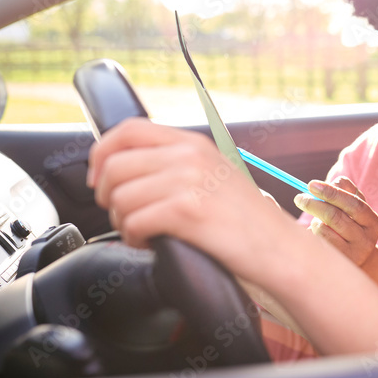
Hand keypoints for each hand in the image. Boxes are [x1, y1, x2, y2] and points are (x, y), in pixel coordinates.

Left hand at [87, 117, 291, 282]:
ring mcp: (190, 181)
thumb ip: (177, 163)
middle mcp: (190, 156)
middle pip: (115, 166)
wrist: (278, 248)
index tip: (99, 179)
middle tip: (124, 215)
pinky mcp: (188, 211)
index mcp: (193, 143)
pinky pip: (133, 222)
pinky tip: (152, 243)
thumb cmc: (245, 220)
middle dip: (108, 197)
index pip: (129, 129)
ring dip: (122, 222)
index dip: (101, 152)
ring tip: (143, 233)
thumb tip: (123, 167)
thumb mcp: (213, 174)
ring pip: (120, 197)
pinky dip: (135, 238)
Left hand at [295, 177, 377, 266]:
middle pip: (335, 216)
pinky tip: (316, 234)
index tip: (311, 184)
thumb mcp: (353, 210)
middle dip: (314, 204)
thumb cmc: (351, 226)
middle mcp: (366, 240)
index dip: (331, 192)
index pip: (352, 202)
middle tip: (299, 198)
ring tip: (316, 221)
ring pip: (323, 229)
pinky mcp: (336, 263)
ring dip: (314, 220)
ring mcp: (352, 255)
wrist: (356, 259)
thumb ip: (345, 191)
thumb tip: (327, 183)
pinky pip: (317, 242)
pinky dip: (313, 233)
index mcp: (372, 222)